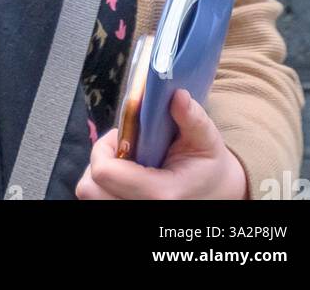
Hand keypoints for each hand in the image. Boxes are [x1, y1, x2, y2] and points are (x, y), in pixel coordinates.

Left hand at [75, 89, 248, 199]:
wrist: (219, 193)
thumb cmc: (208, 165)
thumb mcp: (205, 138)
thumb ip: (191, 117)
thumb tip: (177, 95)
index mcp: (160, 194)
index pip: (104, 173)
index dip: (104, 147)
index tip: (122, 136)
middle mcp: (145, 209)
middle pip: (91, 188)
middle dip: (100, 161)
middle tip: (122, 149)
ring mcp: (138, 214)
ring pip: (93, 194)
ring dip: (103, 174)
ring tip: (126, 162)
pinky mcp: (133, 211)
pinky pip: (102, 198)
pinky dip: (108, 184)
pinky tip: (127, 175)